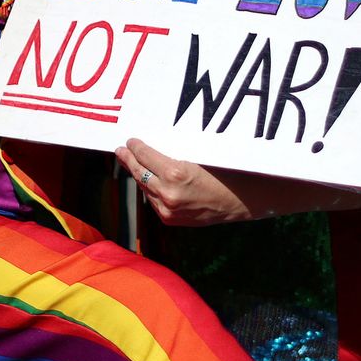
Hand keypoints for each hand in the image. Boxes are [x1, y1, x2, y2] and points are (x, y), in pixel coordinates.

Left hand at [116, 138, 251, 225]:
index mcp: (174, 174)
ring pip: (144, 188)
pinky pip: (153, 200)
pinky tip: (148, 180)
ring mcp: (167, 210)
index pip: (145, 156)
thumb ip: (172, 156)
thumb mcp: (198, 156)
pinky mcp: (170, 219)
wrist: (240, 201)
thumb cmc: (223, 172)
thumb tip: (150, 149)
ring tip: (131, 164)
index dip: (136, 147)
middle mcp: (167, 194)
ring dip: (138, 175)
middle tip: (120, 150)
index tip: (130, 141)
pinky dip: (150, 189)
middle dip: (129, 161)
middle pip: (140, 173)